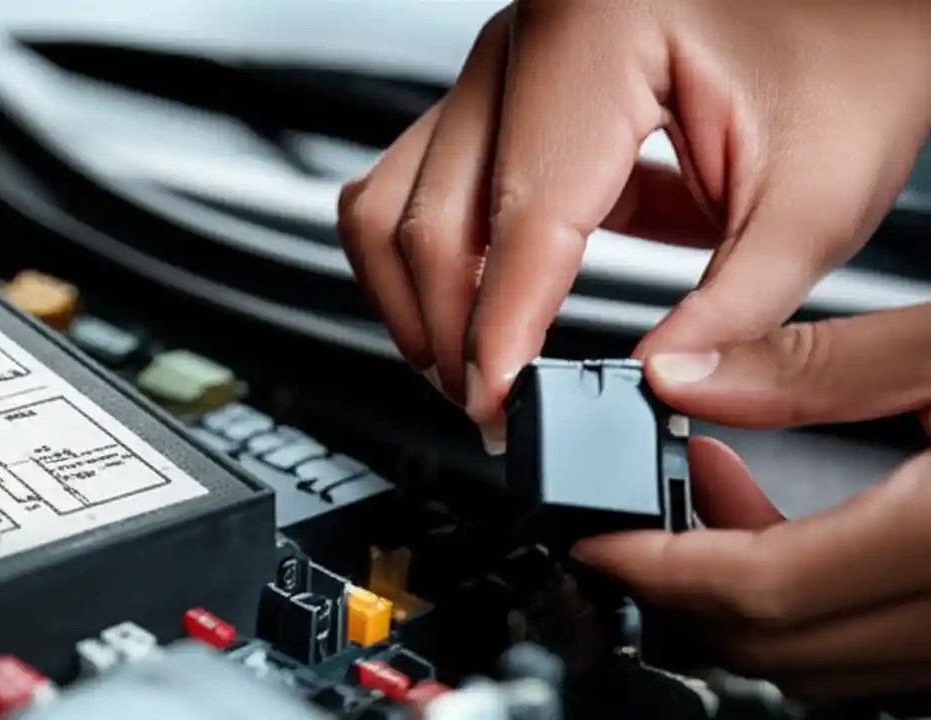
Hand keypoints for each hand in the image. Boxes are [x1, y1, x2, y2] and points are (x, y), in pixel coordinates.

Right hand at [337, 0, 930, 451]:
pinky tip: (478, 301)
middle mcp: (526, 35)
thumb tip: (651, 385)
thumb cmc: (854, 50)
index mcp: (598, 34)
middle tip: (487, 407)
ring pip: (392, 197)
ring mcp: (502, 59)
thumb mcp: (820, 197)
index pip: (521, 221)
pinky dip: (433, 254)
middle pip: (426, 215)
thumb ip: (734, 311)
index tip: (498, 409)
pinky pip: (421, 177)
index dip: (501, 335)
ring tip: (465, 365)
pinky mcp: (504, 86)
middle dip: (448, 335)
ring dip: (416, 297)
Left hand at [572, 307, 930, 699]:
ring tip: (708, 484)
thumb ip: (814, 367)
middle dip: (679, 583)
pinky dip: (804, 599)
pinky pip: (865, 646)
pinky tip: (789, 525)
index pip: (763, 586)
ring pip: (816, 657)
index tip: (595, 539)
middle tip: (637, 505)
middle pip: (774, 643)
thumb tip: (683, 374)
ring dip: (738, 588)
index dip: (658, 566)